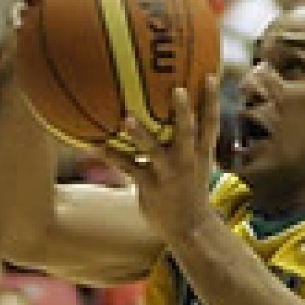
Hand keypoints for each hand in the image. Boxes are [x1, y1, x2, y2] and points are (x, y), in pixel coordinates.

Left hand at [101, 77, 220, 239]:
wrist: (190, 228)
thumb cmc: (190, 189)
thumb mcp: (199, 164)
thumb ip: (190, 141)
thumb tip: (181, 113)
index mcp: (202, 153)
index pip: (210, 123)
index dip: (212, 100)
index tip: (210, 75)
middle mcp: (187, 161)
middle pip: (187, 132)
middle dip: (183, 111)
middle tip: (177, 89)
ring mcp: (168, 174)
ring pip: (154, 150)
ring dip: (140, 134)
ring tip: (127, 117)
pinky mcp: (149, 186)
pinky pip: (128, 167)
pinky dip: (111, 155)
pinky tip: (93, 144)